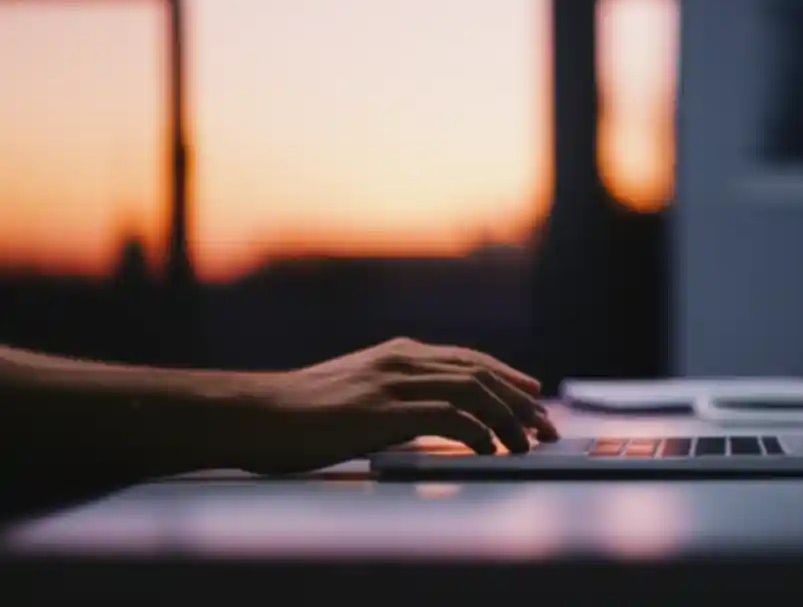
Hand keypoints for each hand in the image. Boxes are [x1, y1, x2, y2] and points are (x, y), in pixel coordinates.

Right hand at [240, 337, 557, 473]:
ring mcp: (392, 383)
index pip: (469, 360)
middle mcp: (401, 360)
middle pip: (480, 373)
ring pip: (473, 391)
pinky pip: (448, 417)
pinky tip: (487, 450)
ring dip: (507, 419)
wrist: (254, 413)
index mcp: (397, 354)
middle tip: (546, 427)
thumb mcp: (355, 395)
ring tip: (525, 444)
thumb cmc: (297, 414)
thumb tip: (433, 420)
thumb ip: (395, 399)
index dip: (507, 377)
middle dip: (520, 401)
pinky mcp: (382, 411)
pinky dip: (477, 432)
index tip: (534, 396)